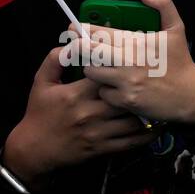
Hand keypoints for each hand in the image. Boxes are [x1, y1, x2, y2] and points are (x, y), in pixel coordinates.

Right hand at [3, 44, 154, 186]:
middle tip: (154, 81)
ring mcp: (98, 133)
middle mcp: (89, 113)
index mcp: (75, 94)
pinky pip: (130, 142)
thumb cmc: (39, 112)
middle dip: (138, 90)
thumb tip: (71, 44)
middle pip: (123, 99)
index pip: (104, 77)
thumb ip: (55, 60)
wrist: (35, 148)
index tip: (130, 62)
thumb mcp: (41, 82)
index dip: (118, 68)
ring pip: (132, 122)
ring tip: (159, 103)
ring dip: (147, 113)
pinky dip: (146, 135)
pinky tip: (156, 127)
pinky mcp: (102, 149)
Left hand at [76, 0, 194, 124]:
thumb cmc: (181, 61)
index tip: (73, 28)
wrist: (193, 95)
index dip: (81, 29)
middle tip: (77, 48)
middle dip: (79, 48)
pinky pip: (103, 93)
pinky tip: (116, 86)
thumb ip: (162, 4)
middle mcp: (128, 61)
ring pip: (92, 73)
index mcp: (135, 41)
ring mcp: (126, 82)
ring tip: (102, 67)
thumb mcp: (175, 29)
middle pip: (87, 51)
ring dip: (94, 70)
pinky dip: (106, 90)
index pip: (98, 32)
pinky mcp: (127, 100)